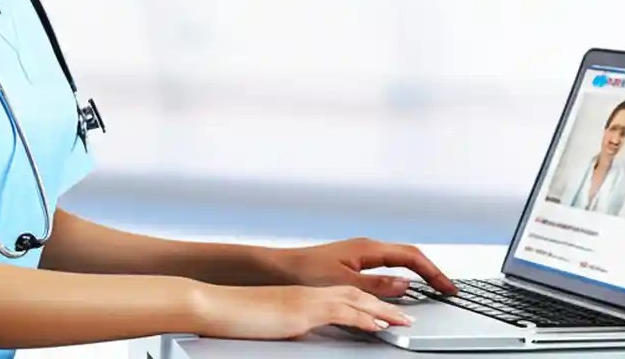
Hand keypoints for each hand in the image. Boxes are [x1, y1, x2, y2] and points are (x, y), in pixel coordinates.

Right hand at [192, 283, 413, 339]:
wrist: (218, 305)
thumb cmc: (238, 315)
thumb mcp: (273, 321)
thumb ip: (292, 324)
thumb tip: (300, 331)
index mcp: (304, 295)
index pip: (344, 296)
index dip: (369, 304)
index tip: (386, 314)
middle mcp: (310, 293)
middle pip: (357, 296)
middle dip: (385, 306)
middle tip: (406, 316)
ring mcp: (307, 299)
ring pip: (355, 301)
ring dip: (383, 311)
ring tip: (403, 321)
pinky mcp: (302, 310)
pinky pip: (340, 313)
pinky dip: (363, 318)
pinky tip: (377, 326)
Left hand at [270, 237, 458, 297]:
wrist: (278, 268)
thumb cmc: (305, 272)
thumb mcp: (344, 283)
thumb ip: (377, 285)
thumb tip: (406, 285)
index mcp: (368, 249)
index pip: (411, 257)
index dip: (433, 273)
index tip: (448, 288)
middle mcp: (367, 247)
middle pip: (409, 255)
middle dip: (431, 271)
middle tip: (449, 289)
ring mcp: (361, 253)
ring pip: (399, 259)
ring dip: (419, 272)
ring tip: (434, 287)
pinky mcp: (354, 261)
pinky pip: (387, 265)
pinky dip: (403, 274)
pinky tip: (404, 285)